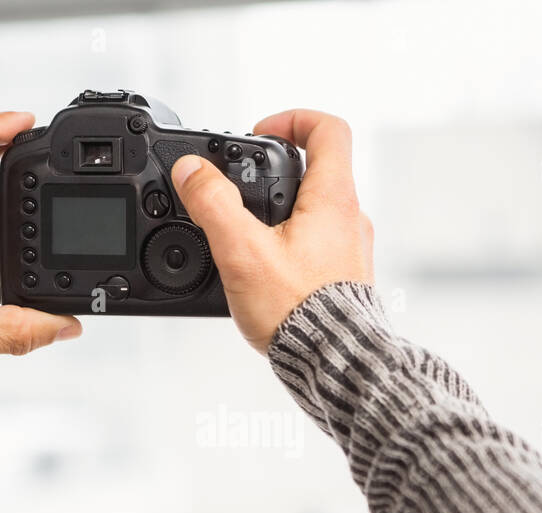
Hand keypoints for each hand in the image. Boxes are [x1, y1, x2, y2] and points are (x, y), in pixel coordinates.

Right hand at [169, 110, 373, 353]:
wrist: (335, 364)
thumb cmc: (300, 312)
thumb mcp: (243, 252)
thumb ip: (214, 204)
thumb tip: (191, 170)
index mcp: (335, 200)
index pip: (329, 130)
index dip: (293, 118)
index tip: (261, 131)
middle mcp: (351, 220)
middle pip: (318, 171)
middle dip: (276, 173)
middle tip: (242, 186)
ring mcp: (351, 251)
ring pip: (316, 212)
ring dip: (282, 213)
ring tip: (246, 234)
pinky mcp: (344, 280)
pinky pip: (318, 247)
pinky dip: (290, 247)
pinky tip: (264, 271)